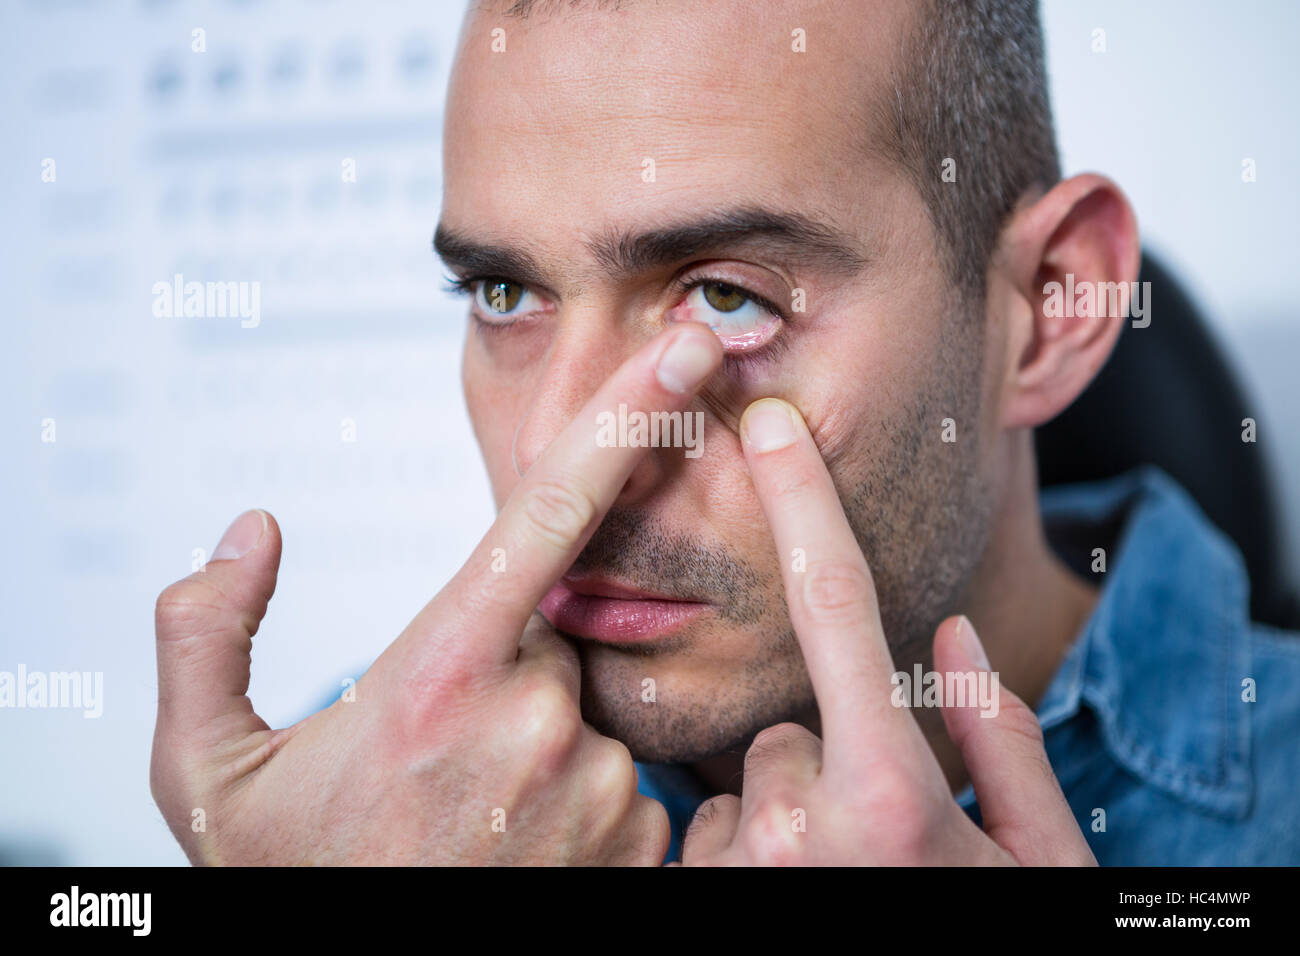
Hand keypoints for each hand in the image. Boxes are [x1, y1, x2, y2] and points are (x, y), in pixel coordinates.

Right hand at [151, 323, 721, 864]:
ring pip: (587, 711)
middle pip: (558, 632)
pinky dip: (576, 795)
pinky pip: (624, 779)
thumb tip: (249, 533)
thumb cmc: (297, 885)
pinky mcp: (644, 842)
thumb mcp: (206, 772)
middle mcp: (536, 721)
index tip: (685, 347)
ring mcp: (601, 788)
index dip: (626, 415)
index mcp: (440, 672)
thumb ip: (204, 637)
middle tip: (449, 752)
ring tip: (472, 815)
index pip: (552, 511)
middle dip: (511, 667)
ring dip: (535, 739)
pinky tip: (516, 848)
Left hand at [679, 398, 1094, 865]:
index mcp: (890, 795)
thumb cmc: (1004, 949)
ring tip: (846, 882)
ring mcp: (739, 872)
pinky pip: (714, 839)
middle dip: (826, 765)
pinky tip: (805, 894)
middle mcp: (799, 828)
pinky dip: (755, 860)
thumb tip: (954, 638)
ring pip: (751, 787)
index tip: (769, 425)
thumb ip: (1005, 740)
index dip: (803, 503)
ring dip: (792, 820)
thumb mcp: (1040, 855)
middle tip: (882, 840)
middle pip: (787, 732)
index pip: (837, 610)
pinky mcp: (691, 900)